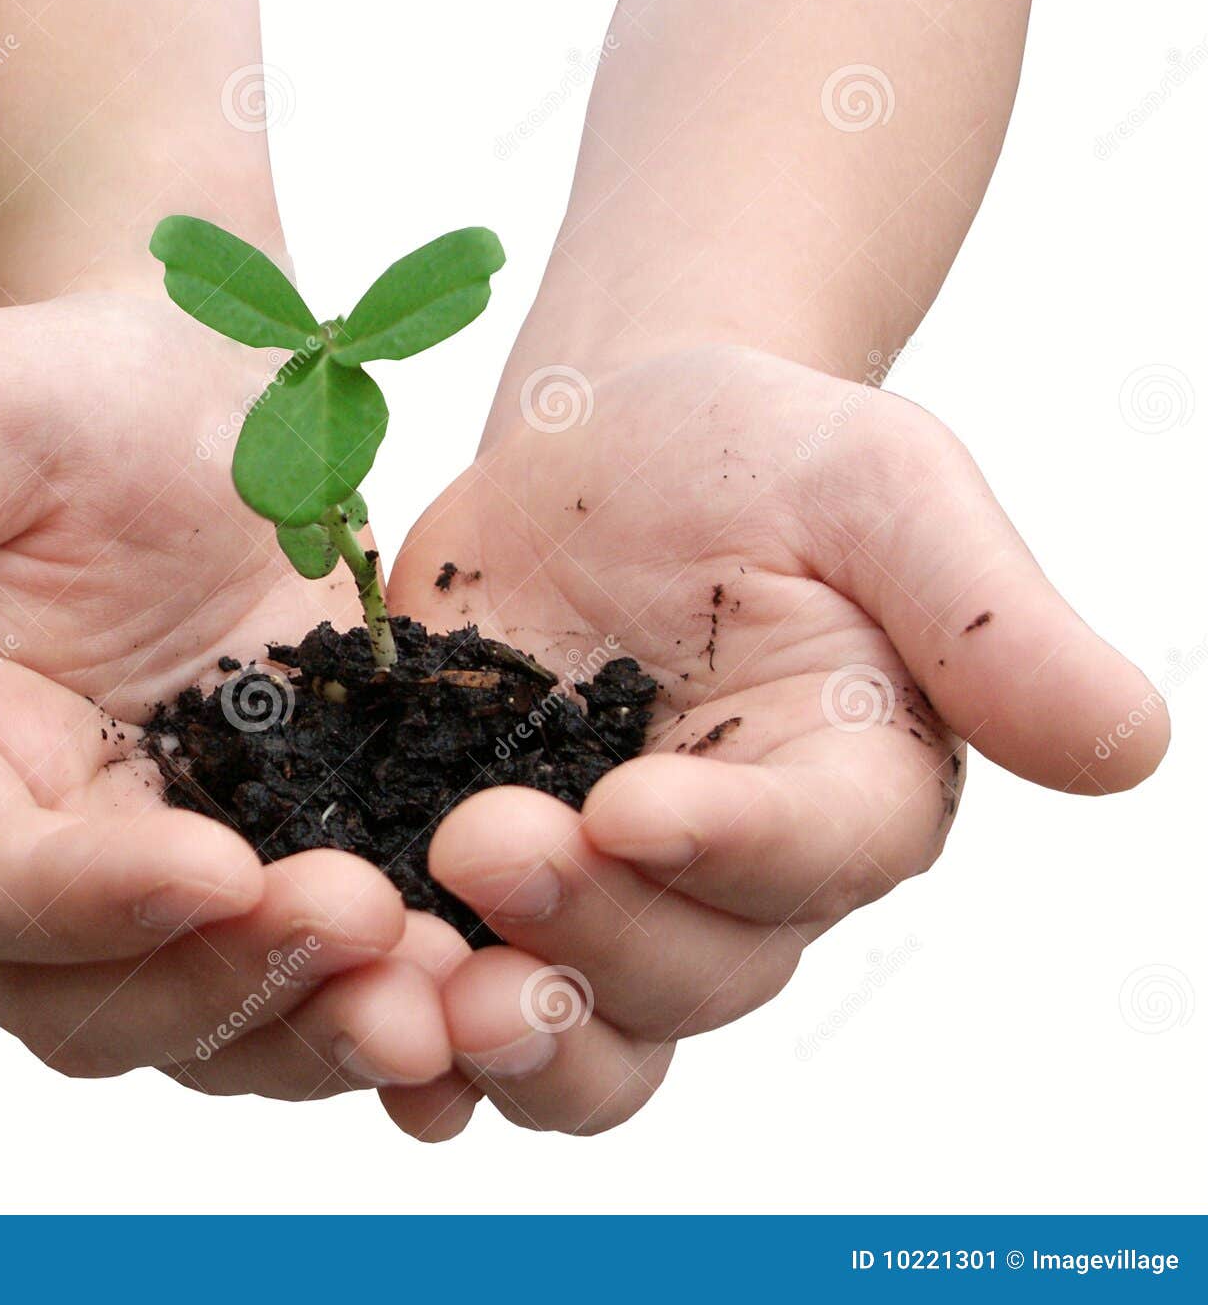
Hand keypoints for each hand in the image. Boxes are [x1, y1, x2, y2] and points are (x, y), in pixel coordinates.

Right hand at [0, 293, 454, 1099]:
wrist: (200, 393)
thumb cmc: (63, 391)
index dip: (81, 901)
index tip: (211, 864)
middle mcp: (25, 852)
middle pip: (97, 1000)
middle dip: (227, 987)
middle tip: (363, 936)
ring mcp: (154, 871)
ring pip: (214, 1015)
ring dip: (321, 1023)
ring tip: (442, 992)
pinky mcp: (272, 855)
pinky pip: (315, 963)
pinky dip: (388, 988)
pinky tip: (481, 976)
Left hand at [387, 344, 1167, 1134]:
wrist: (604, 444)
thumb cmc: (757, 449)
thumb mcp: (878, 484)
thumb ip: (988, 613)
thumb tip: (1135, 745)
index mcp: (852, 787)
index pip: (814, 856)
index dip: (731, 850)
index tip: (634, 803)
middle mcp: (738, 879)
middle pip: (688, 970)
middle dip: (591, 931)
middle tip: (482, 849)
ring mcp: (605, 896)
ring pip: (585, 1030)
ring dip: (501, 1034)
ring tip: (405, 989)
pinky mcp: (485, 880)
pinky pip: (462, 991)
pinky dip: (413, 1025)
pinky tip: (350, 1008)